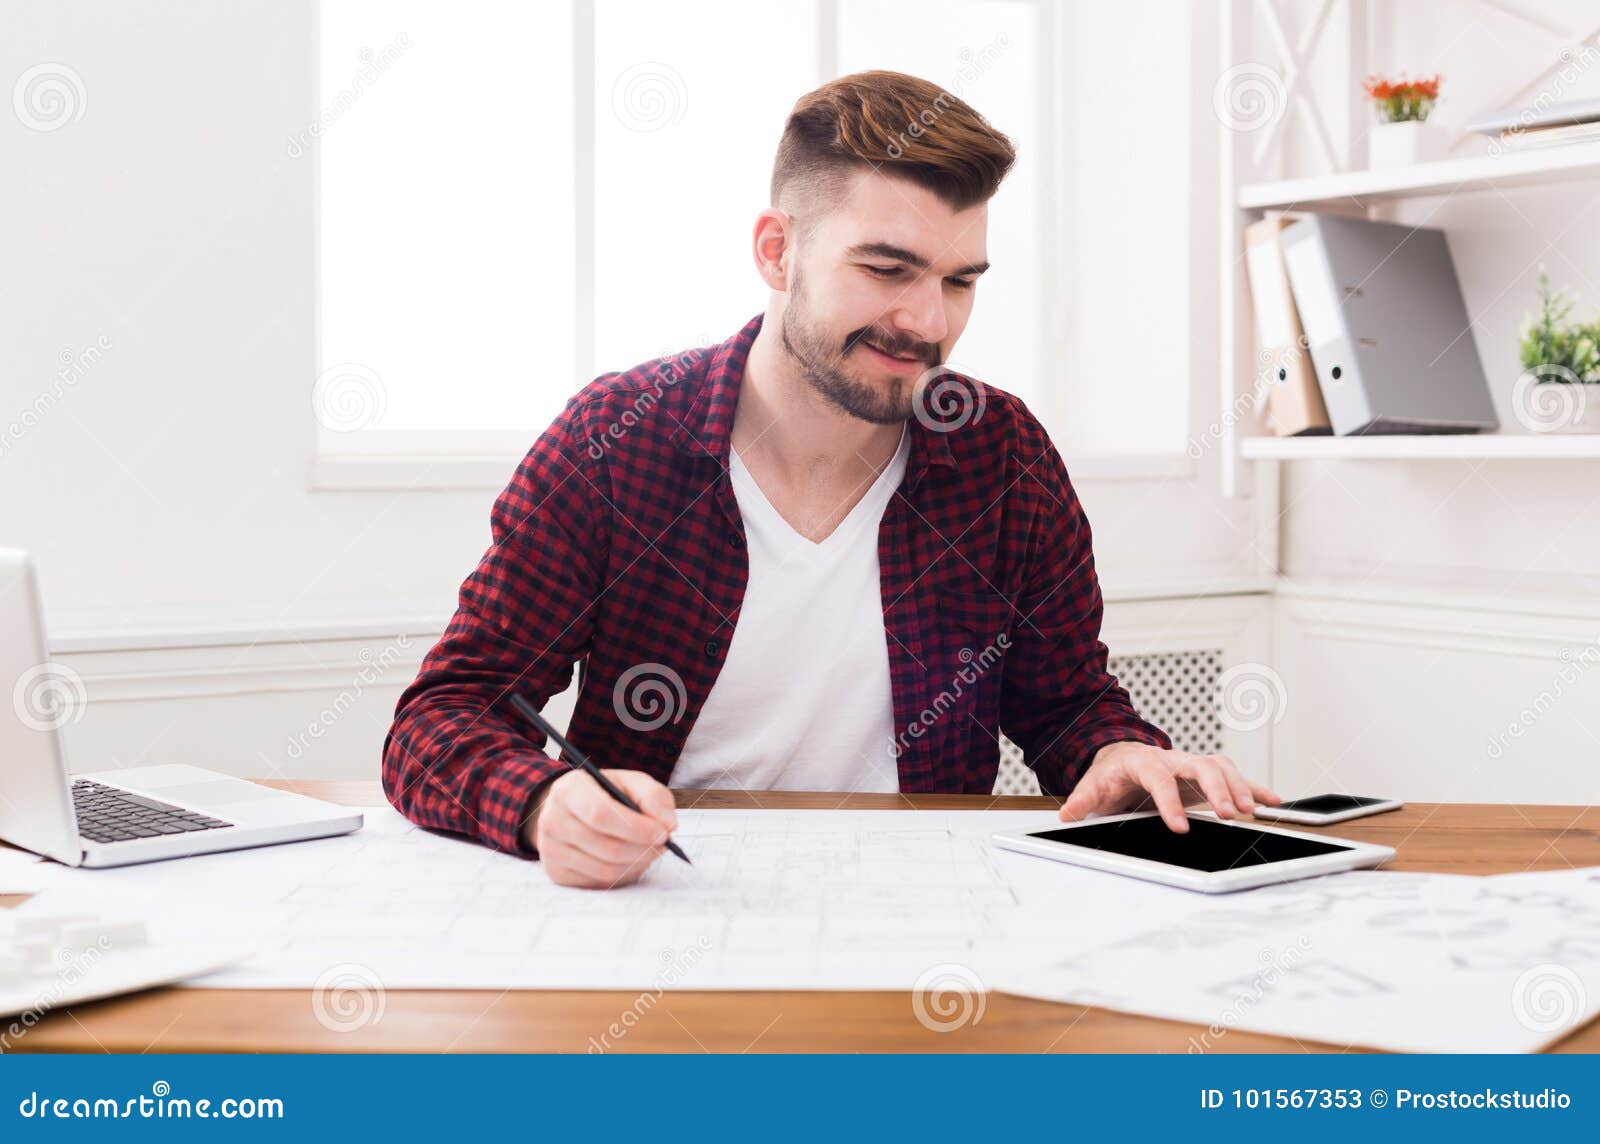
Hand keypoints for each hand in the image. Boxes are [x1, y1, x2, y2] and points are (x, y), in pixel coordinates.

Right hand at [523, 768, 678, 887]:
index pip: (600, 814)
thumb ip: (654, 797)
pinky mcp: (557, 873)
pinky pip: (599, 882)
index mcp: (568, 789)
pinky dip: (622, 874)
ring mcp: (551, 850)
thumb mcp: (631, 783)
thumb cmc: (606, 795)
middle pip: (606, 846)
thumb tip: (667, 824)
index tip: (662, 834)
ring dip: (636, 863)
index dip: (635, 828)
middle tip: (662, 845)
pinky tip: (628, 859)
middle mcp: (552, 820)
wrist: (573, 810)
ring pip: (605, 869)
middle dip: (642, 849)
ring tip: (648, 851)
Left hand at [1059, 741, 1281, 832]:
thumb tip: (1068, 813)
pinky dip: (1254, 788)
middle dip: (1216, 789)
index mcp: (1143, 761)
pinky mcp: (1206, 775)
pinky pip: (1234, 777)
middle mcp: (1172, 759)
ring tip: (1251, 812)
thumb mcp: (1093, 785)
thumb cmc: (1112, 774)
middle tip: (1228, 815)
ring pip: (1221, 767)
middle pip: (1199, 766)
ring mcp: (1191, 765)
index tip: (1179, 826)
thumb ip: (1083, 799)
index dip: (1170, 801)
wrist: (1122, 757)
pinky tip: (1272, 803)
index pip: (1158, 778)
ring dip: (1238, 788)